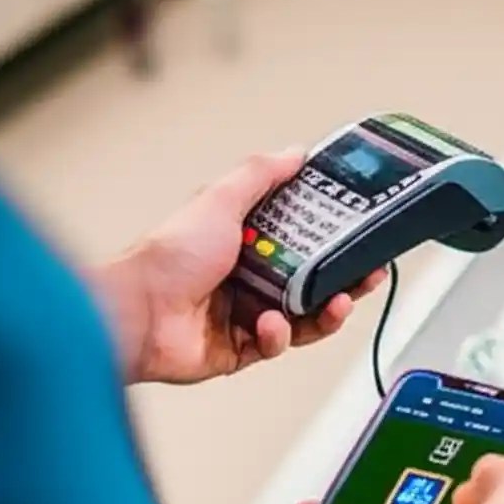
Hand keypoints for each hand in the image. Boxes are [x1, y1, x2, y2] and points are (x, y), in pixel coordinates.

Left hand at [91, 149, 387, 383]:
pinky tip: (269, 324)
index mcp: (243, 241)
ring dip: (325, 312)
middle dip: (343, 280)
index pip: (303, 239)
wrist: (138, 313)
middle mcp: (247, 278)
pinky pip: (277, 345)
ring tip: (337, 302)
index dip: (334, 239)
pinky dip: (278, 335)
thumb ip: (259, 174)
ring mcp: (244, 316)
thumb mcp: (220, 201)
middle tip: (366, 274)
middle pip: (312, 281)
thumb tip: (294, 153)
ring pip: (303, 318)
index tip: (360, 235)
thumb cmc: (168, 258)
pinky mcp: (239, 350)